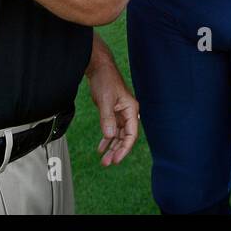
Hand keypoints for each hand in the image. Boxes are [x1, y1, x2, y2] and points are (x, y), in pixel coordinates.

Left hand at [86, 50, 139, 166]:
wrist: (98, 68)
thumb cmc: (105, 80)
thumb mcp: (105, 100)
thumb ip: (107, 118)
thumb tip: (110, 136)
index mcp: (131, 110)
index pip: (131, 135)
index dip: (124, 149)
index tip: (116, 160)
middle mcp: (128, 113)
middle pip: (125, 137)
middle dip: (117, 151)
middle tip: (107, 163)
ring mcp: (120, 113)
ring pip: (118, 135)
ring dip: (112, 147)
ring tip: (104, 160)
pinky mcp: (112, 112)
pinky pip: (111, 130)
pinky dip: (107, 139)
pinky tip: (101, 148)